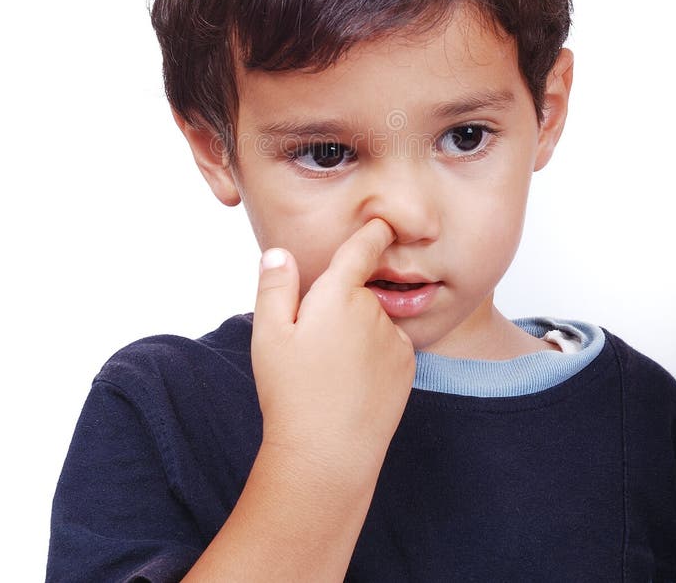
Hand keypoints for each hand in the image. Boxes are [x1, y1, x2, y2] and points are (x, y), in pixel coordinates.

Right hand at [252, 218, 415, 480]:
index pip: (363, 248)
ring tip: (330, 371)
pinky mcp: (407, 366)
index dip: (373, 231)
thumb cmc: (291, 392)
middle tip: (311, 342)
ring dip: (357, 331)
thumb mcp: (268, 334)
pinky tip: (352, 383)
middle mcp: (374, 309)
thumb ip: (275, 285)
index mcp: (339, 293)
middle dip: (341, 304)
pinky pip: (388, 347)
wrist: (329, 454)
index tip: (381, 222)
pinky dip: (373, 355)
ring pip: (373, 321)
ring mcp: (394, 338)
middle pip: (358, 292)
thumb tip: (279, 252)